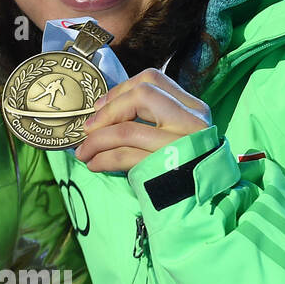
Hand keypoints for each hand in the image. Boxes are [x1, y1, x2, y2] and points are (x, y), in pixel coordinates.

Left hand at [75, 69, 210, 172]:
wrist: (201, 203)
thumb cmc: (179, 165)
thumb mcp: (173, 134)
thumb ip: (149, 117)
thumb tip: (101, 109)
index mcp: (193, 108)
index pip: (153, 80)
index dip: (121, 89)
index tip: (101, 106)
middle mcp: (192, 122)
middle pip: (142, 95)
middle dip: (107, 111)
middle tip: (88, 129)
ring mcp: (181, 145)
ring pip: (127, 130)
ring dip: (96, 141)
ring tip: (83, 152)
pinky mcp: (166, 167)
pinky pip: (125, 156)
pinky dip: (103, 159)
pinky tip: (94, 164)